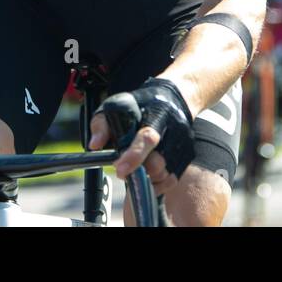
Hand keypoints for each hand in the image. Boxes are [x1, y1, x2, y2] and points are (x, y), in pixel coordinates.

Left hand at [87, 79, 194, 194]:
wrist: (174, 98)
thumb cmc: (140, 104)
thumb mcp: (115, 105)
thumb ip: (102, 124)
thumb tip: (94, 145)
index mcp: (156, 116)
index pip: (148, 138)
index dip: (134, 156)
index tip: (119, 170)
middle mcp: (173, 132)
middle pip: (157, 164)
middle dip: (138, 170)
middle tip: (123, 167)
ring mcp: (182, 147)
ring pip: (164, 176)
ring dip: (147, 177)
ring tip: (136, 166)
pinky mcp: (186, 158)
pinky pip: (170, 181)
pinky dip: (156, 183)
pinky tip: (147, 172)